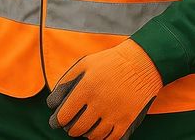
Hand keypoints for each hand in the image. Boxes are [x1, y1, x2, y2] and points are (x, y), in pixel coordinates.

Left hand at [46, 39, 162, 138]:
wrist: (141, 64)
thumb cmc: (110, 62)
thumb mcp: (84, 64)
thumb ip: (66, 81)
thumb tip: (53, 101)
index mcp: (86, 88)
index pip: (65, 115)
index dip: (59, 121)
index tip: (58, 121)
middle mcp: (99, 103)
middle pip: (78, 128)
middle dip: (71, 129)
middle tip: (70, 127)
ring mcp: (114, 114)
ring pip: (94, 135)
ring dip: (86, 134)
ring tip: (85, 129)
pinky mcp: (127, 120)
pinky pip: (111, 138)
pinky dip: (103, 138)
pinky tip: (99, 132)